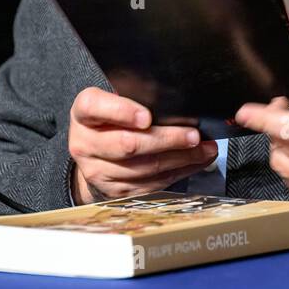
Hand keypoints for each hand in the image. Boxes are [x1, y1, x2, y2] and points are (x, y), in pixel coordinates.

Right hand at [68, 87, 217, 202]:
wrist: (92, 154)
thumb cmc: (110, 120)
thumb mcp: (112, 100)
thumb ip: (134, 97)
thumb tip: (175, 101)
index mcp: (83, 113)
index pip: (95, 107)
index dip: (122, 112)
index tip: (147, 117)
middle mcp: (85, 144)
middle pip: (128, 144)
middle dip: (167, 140)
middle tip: (194, 136)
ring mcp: (97, 171)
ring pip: (144, 168)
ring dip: (180, 159)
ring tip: (204, 150)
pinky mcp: (114, 191)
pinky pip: (150, 184)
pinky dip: (177, 173)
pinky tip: (193, 163)